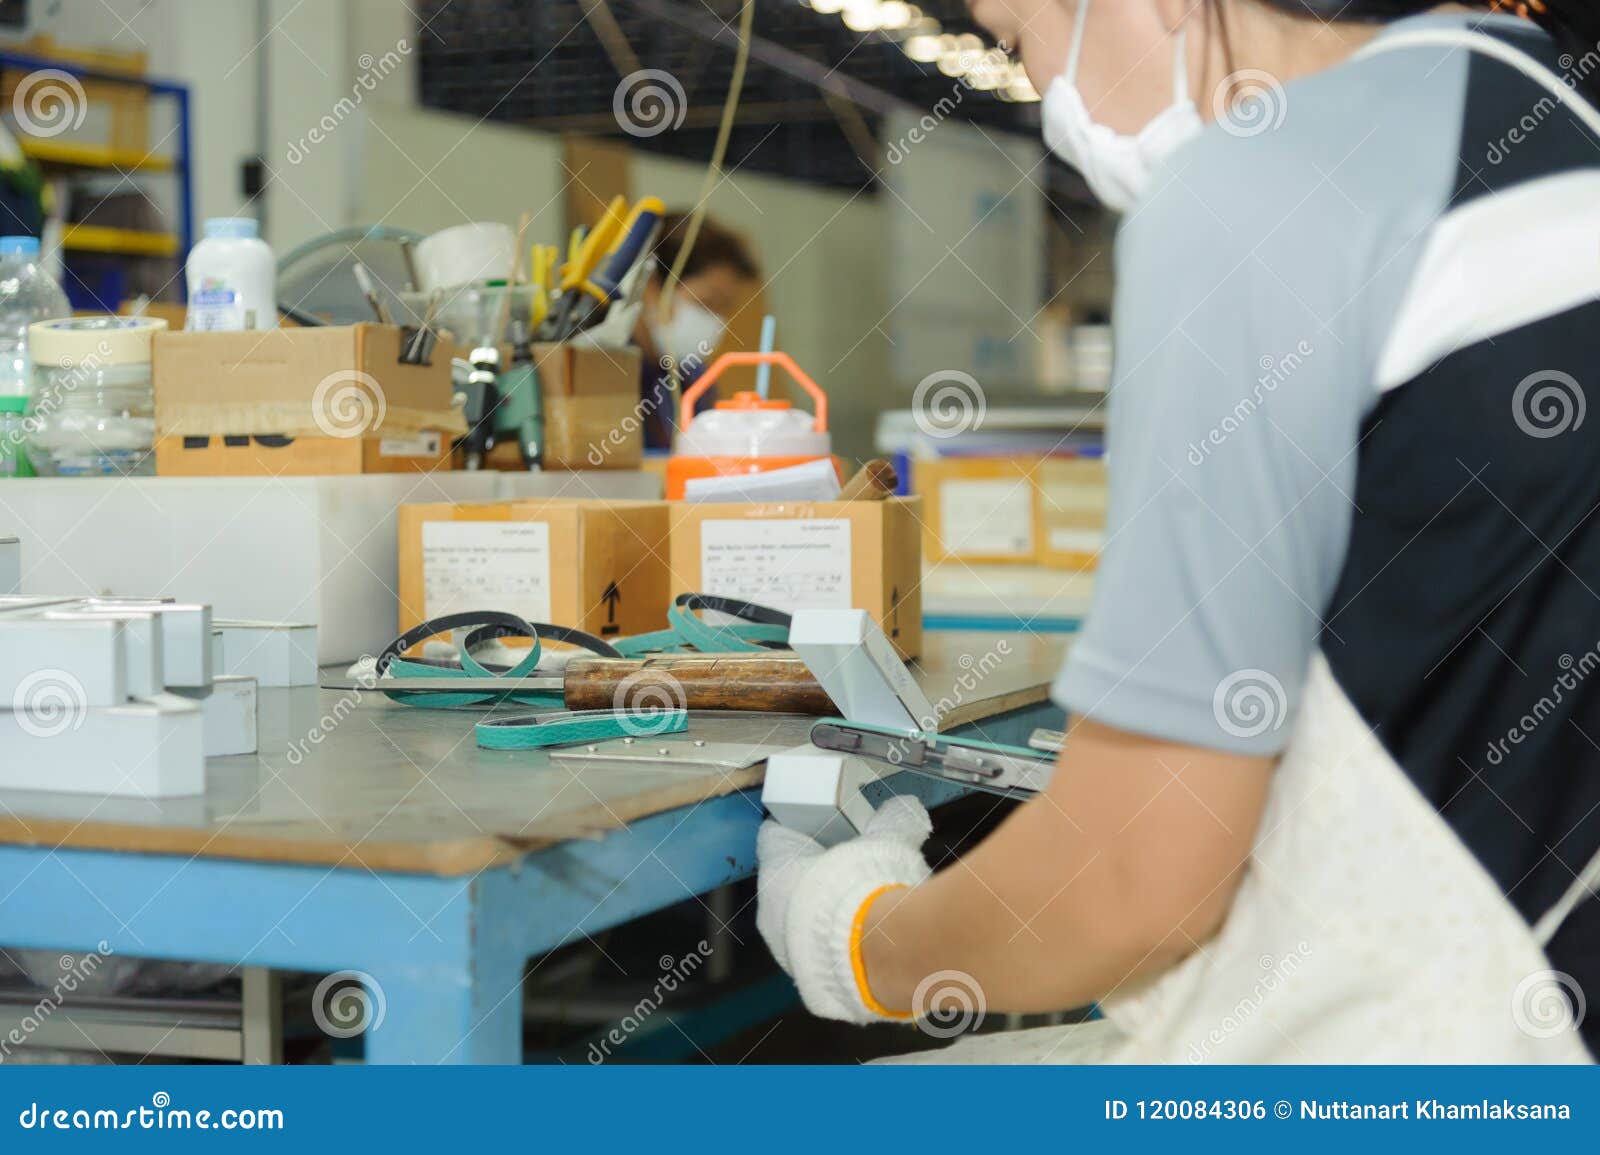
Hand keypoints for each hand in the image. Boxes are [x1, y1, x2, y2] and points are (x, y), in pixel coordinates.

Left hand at [755, 795, 934, 1022]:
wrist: (880, 958)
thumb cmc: (869, 891)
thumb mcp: (884, 842)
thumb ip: (892, 820)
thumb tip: (905, 807)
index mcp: (778, 868)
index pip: (775, 837)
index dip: (796, 828)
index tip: (813, 824)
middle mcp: (771, 911)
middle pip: (787, 881)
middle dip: (814, 873)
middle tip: (846, 864)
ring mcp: (786, 950)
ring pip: (800, 921)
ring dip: (823, 913)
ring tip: (861, 906)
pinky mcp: (808, 981)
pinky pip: (818, 954)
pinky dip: (836, 945)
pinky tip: (863, 941)